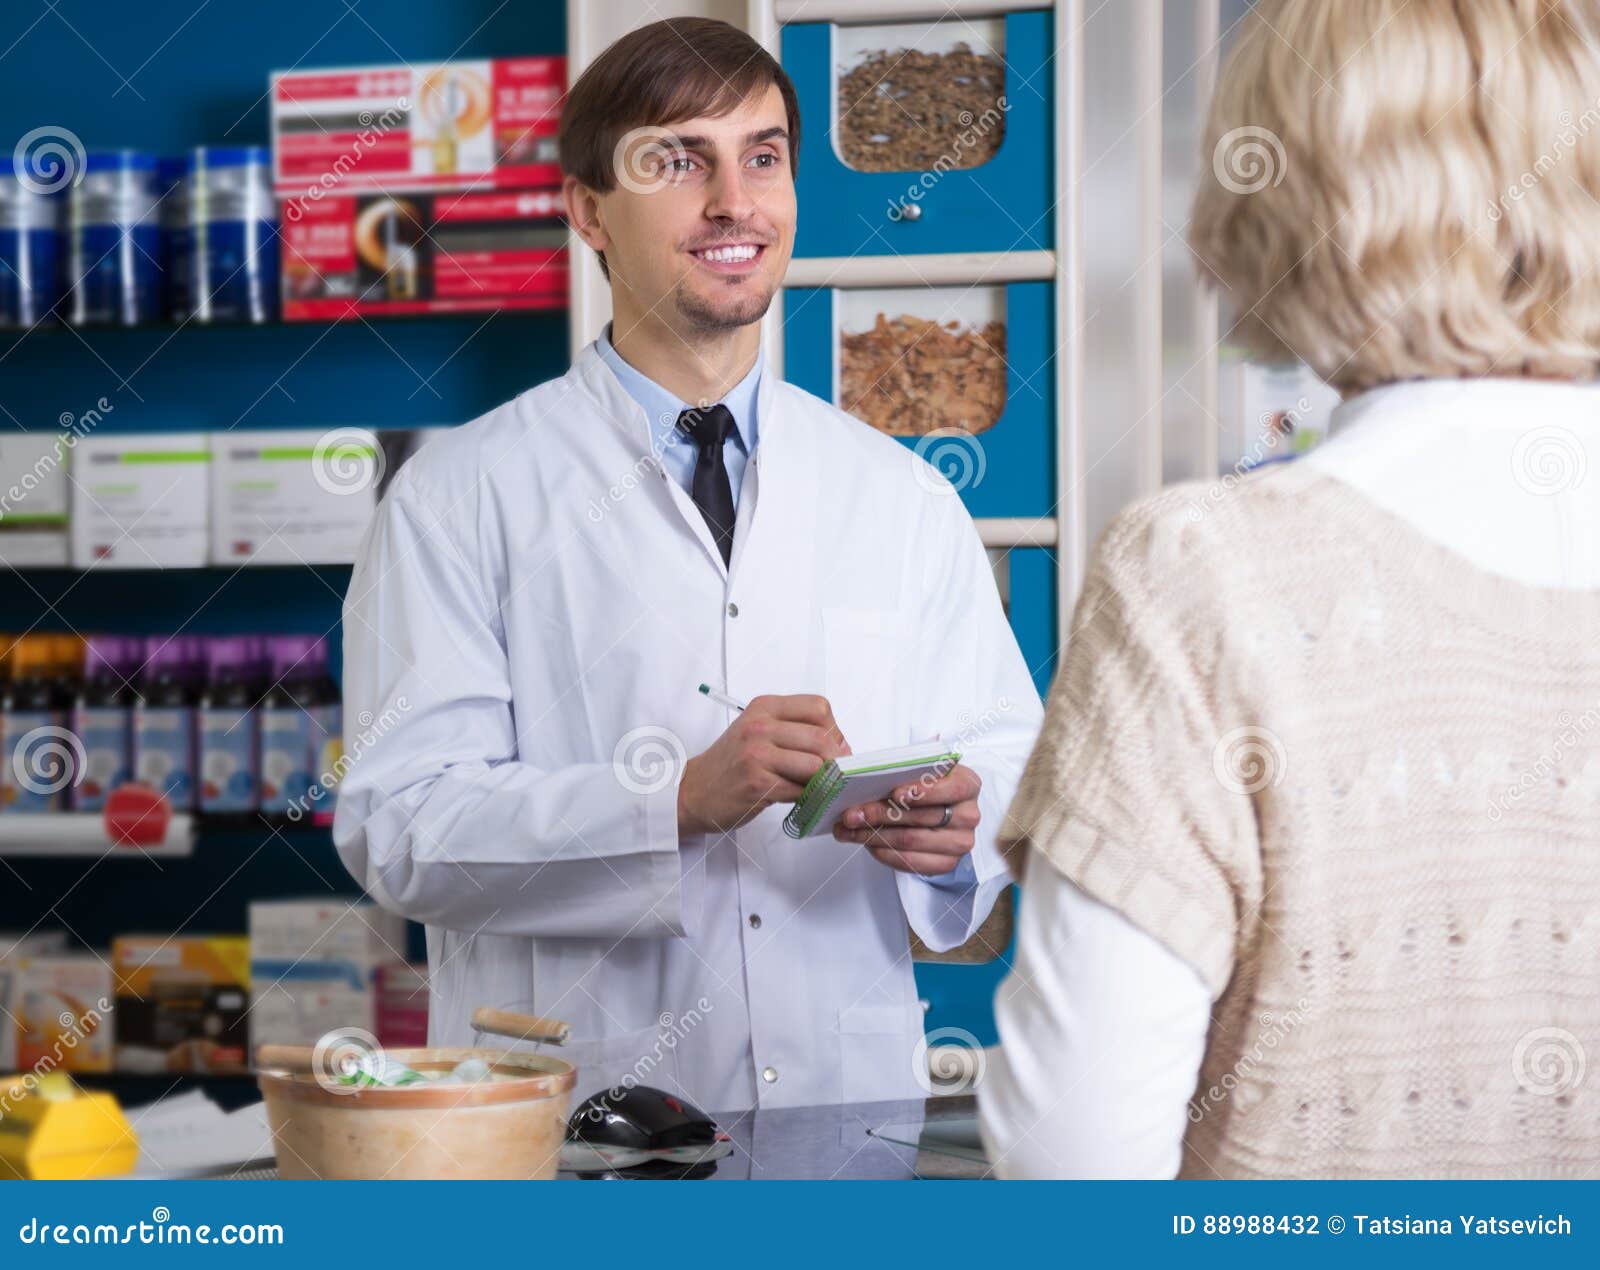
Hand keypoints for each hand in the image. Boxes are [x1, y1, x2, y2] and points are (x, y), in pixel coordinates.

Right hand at [677, 694, 848, 835]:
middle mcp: (759, 726)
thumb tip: (840, 746)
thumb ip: (793, 730)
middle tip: (834, 773)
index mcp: (764, 707)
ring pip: (815, 764)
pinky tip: (800, 797)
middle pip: (821, 737)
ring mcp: (757, 754)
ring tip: (816, 786)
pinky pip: (800, 790)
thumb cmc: (731, 762)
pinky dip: (808, 796)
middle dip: (836, 759)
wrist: (694, 790)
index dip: (834, 729)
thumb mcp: (758, 731)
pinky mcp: (757, 783)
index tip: (835, 747)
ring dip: (823, 780)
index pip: (818, 707)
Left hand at [832, 764, 981, 875]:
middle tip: (852, 813)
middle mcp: (969, 815)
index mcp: (968, 785)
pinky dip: (883, 852)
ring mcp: (960, 843)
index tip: (894, 793)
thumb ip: (904, 770)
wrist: (941, 808)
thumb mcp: (923, 769)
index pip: (950, 789)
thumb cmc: (927, 784)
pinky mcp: (946, 863)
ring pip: (910, 841)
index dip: (922, 792)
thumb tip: (866, 777)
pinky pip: (910, 862)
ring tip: (849, 828)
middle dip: (880, 814)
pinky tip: (865, 842)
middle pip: (921, 817)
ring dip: (874, 835)